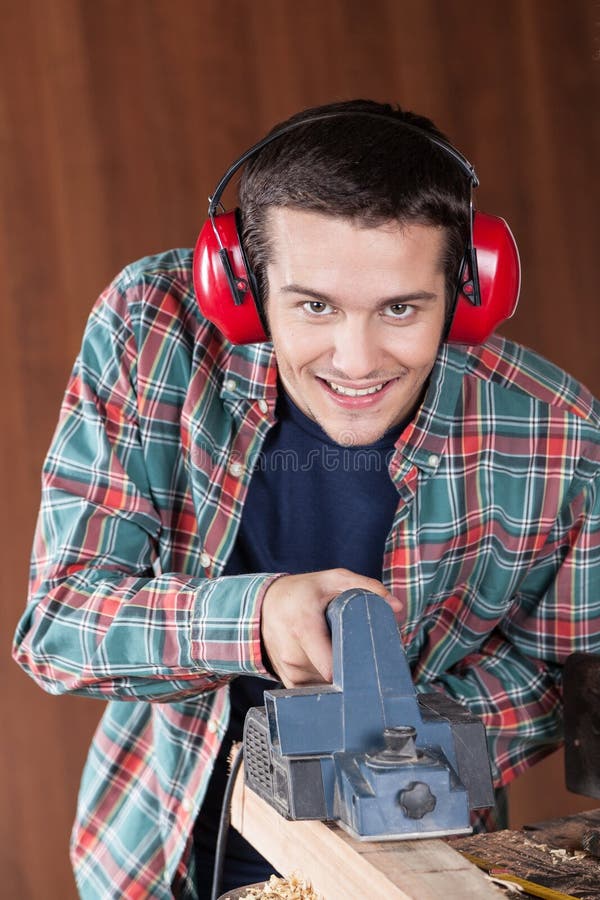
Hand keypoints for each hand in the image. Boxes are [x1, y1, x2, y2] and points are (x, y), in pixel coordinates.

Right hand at [260, 569, 400, 687]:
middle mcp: (292, 653)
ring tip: (343, 658)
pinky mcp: (287, 681)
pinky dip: (326, 683)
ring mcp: (288, 670)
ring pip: (325, 686)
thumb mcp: (333, 580)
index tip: (370, 667)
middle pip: (332, 677)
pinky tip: (331, 668)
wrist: (263, 604)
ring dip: (338, 677)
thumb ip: (367, 588)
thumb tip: (397, 608)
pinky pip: (313, 691)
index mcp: (303, 626)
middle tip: (365, 660)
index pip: (330, 666)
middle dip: (351, 671)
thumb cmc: (301, 592)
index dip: (353, 670)